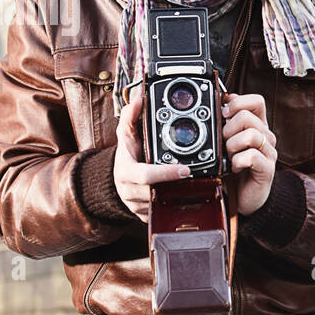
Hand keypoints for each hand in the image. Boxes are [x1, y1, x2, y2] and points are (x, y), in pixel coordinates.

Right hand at [113, 90, 191, 222]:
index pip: (145, 176)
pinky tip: (187, 199)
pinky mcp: (145, 216)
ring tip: (195, 187)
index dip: (166, 174)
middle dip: (177, 187)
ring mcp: (136, 206)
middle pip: (156, 193)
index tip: (186, 169)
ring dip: (179, 197)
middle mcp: (129, 191)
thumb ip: (132, 116)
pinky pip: (163, 215)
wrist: (119, 178)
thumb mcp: (126, 134)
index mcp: (125, 171)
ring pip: (162, 205)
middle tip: (196, 178)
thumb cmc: (127, 155)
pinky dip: (176, 208)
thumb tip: (138, 97)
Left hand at [221, 92, 277, 215]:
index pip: (257, 101)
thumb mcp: (229, 141)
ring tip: (231, 157)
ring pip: (250, 134)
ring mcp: (269, 153)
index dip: (238, 103)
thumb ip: (230, 120)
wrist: (244, 197)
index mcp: (258, 126)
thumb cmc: (236, 168)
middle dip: (229, 129)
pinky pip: (251, 157)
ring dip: (233, 146)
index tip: (226, 115)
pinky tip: (235, 168)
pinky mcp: (267, 169)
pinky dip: (238, 162)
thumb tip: (227, 97)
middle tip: (225, 143)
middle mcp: (266, 137)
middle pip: (247, 116)